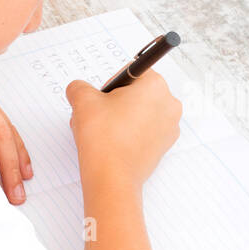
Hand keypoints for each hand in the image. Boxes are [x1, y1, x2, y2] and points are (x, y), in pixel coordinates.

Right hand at [66, 69, 181, 190]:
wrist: (112, 177)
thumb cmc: (104, 138)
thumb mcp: (83, 100)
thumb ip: (79, 87)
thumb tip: (79, 89)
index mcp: (155, 85)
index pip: (131, 73)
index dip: (111, 85)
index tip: (103, 98)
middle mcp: (169, 104)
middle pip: (136, 93)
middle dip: (115, 102)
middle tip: (100, 115)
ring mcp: (169, 127)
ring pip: (139, 112)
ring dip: (121, 117)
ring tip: (103, 131)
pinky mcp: (164, 146)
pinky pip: (144, 130)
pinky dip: (129, 133)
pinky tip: (112, 143)